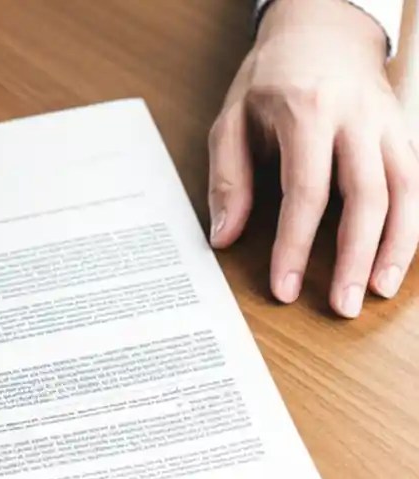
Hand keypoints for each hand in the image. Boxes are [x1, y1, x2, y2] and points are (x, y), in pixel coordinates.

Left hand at [208, 0, 416, 316]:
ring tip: (379, 292)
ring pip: (405, 191)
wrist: (322, 28)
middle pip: (366, 196)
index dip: (295, 245)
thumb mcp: (232, 119)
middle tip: (343, 307)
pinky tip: (396, 260)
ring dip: (395, 248)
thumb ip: (229, 179)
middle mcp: (355, 119)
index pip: (305, 191)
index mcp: (306, 112)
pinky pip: (416, 184)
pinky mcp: (404, 132)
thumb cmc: (271, 78)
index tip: (285, 287)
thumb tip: (222, 237)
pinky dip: (411, 226)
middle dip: (355, 258)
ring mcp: (387, 125)